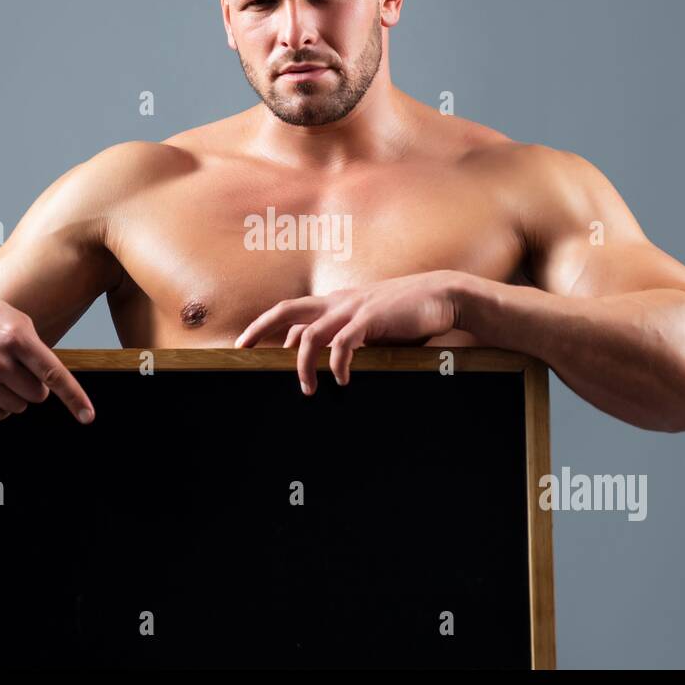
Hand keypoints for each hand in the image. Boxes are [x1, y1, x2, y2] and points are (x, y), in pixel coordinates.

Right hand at [0, 279, 95, 425]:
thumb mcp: (12, 318)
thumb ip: (33, 347)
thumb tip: (51, 379)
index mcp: (17, 336)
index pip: (53, 374)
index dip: (74, 398)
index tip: (88, 416)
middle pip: (36, 394)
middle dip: (35, 385)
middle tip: (21, 369)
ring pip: (16, 407)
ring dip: (16, 397)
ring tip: (2, 376)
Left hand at [233, 270, 462, 394]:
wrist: (442, 295)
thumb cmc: (408, 314)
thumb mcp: (373, 325)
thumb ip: (353, 339)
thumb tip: (339, 362)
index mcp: (337, 302)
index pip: (293, 312)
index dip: (268, 328)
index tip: (248, 345)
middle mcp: (339, 301)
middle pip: (288, 310)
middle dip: (261, 328)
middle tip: (243, 349)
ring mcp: (354, 308)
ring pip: (312, 334)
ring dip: (303, 364)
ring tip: (308, 389)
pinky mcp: (372, 317)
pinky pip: (344, 343)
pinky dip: (338, 364)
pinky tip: (342, 380)